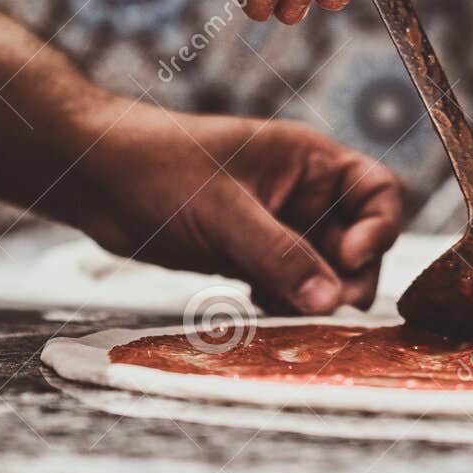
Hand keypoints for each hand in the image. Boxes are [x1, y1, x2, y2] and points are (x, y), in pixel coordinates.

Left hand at [71, 106, 404, 313]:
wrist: (94, 176)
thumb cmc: (157, 167)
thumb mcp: (224, 212)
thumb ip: (279, 255)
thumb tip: (332, 299)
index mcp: (309, 161)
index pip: (378, 193)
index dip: (379, 229)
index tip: (350, 260)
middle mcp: (302, 193)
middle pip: (358, 242)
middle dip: (348, 276)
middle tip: (326, 308)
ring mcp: (276, 226)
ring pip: (322, 271)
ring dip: (314, 295)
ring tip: (288, 311)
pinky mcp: (249, 254)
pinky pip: (287, 284)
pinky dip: (284, 302)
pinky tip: (262, 307)